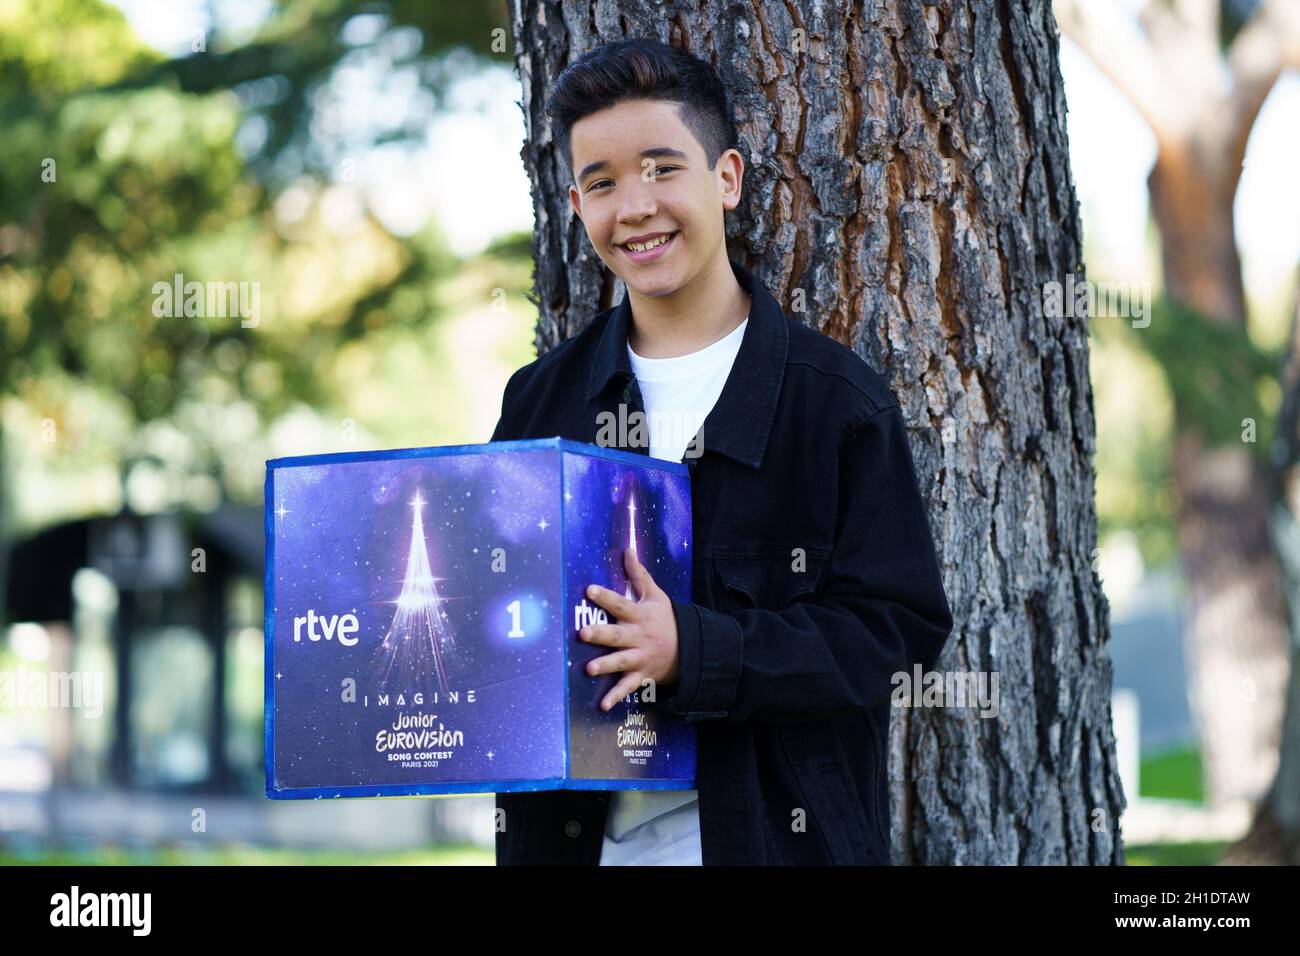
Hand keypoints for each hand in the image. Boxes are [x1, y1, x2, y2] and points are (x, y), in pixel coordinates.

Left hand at [580, 546, 679, 710]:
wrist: (690, 649)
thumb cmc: (666, 619)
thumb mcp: (656, 595)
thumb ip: (639, 575)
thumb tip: (627, 550)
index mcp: (640, 616)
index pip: (621, 604)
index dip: (606, 597)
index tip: (589, 590)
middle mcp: (638, 637)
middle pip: (617, 635)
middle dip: (601, 635)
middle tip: (583, 633)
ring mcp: (640, 657)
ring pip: (621, 662)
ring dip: (606, 666)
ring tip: (589, 669)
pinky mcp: (641, 675)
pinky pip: (627, 687)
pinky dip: (616, 697)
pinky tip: (602, 705)